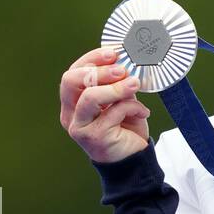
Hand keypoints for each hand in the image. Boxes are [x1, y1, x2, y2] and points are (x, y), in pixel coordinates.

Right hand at [59, 46, 150, 163]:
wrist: (134, 160)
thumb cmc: (125, 129)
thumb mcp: (120, 101)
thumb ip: (116, 84)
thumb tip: (124, 62)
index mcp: (72, 103)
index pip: (73, 73)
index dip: (91, 59)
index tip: (113, 53)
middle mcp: (70, 115)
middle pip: (71, 81)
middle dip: (98, 70)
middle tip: (122, 69)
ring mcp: (79, 127)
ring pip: (90, 97)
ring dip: (115, 88)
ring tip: (135, 84)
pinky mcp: (94, 137)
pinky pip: (113, 113)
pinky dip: (132, 108)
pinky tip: (143, 113)